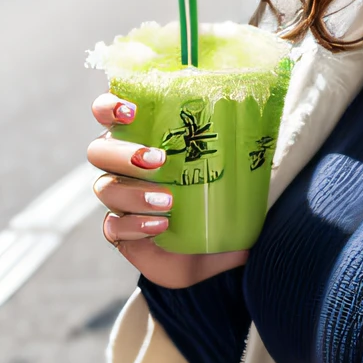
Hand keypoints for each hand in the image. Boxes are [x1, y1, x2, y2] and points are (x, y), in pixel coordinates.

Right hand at [88, 94, 248, 287]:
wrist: (218, 255)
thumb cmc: (222, 201)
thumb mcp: (234, 169)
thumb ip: (239, 142)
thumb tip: (263, 110)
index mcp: (143, 140)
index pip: (109, 114)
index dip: (109, 107)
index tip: (130, 110)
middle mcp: (123, 168)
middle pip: (99, 151)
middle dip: (124, 153)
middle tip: (160, 160)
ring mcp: (119, 202)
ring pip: (106, 189)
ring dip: (135, 193)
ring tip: (170, 201)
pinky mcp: (122, 234)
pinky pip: (114, 227)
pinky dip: (136, 224)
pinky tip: (161, 225)